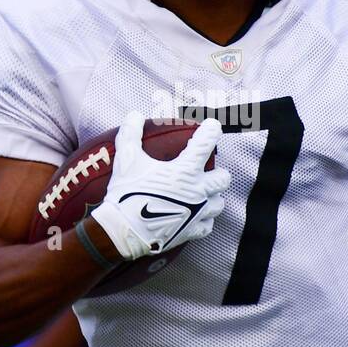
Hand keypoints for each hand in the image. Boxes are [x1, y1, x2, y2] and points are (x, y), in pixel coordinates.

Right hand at [89, 111, 231, 260]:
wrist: (124, 231)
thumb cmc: (127, 194)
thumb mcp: (126, 160)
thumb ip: (131, 134)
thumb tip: (133, 115)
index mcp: (185, 170)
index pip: (206, 143)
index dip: (212, 130)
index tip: (213, 126)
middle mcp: (197, 190)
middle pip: (223, 178)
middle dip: (219, 172)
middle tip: (208, 170)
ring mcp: (197, 212)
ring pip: (219, 203)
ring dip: (214, 196)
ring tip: (204, 193)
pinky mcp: (192, 231)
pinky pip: (208, 226)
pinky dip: (205, 220)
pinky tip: (198, 216)